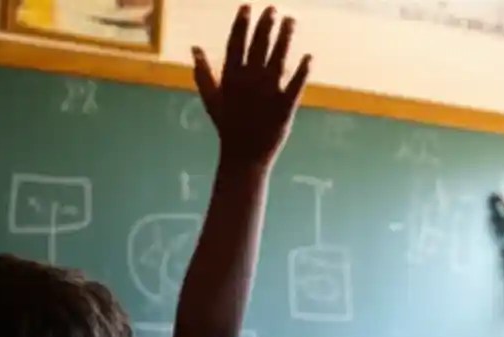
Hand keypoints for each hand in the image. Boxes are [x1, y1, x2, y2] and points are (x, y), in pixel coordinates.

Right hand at [191, 5, 311, 166]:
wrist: (244, 155)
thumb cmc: (228, 125)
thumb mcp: (211, 98)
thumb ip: (203, 73)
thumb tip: (194, 48)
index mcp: (231, 77)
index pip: (236, 43)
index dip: (242, 24)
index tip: (248, 7)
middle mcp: (249, 82)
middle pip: (259, 46)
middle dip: (266, 25)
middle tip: (274, 9)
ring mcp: (268, 93)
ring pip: (278, 59)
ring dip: (285, 38)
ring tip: (291, 21)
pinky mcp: (285, 107)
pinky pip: (296, 84)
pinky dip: (303, 70)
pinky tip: (309, 57)